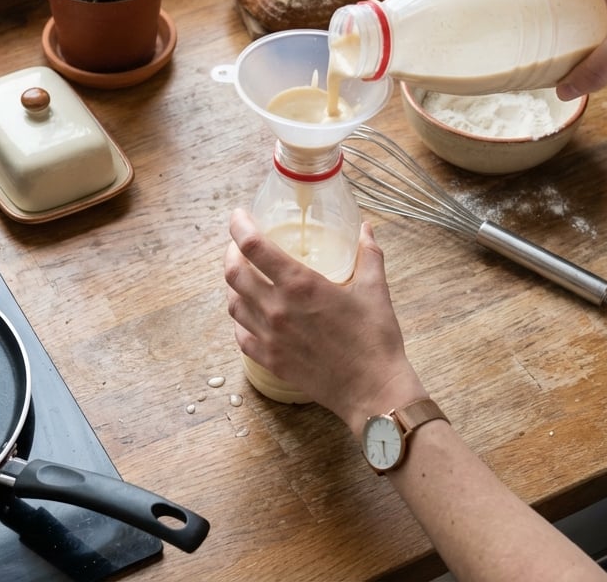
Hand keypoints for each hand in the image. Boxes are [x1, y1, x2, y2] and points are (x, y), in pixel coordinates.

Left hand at [223, 208, 426, 434]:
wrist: (373, 390)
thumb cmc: (375, 339)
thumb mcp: (374, 289)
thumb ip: (368, 254)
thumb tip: (365, 229)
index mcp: (300, 284)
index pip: (254, 246)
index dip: (239, 226)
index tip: (238, 216)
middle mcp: (277, 308)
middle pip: (234, 273)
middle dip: (231, 253)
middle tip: (239, 246)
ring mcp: (270, 337)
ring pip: (233, 304)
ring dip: (233, 285)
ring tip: (244, 277)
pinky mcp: (270, 360)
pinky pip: (241, 334)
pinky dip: (241, 319)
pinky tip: (250, 313)